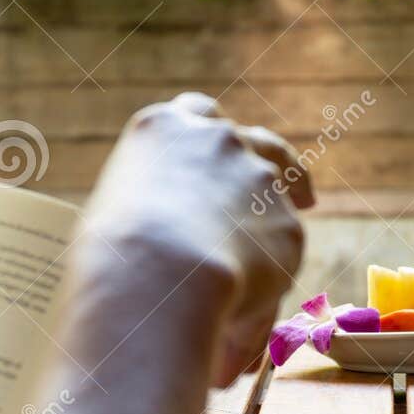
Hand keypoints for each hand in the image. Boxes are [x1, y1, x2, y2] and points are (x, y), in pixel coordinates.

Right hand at [82, 92, 310, 383]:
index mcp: (164, 128)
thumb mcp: (115, 215)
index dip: (214, 134)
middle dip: (278, 161)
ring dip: (280, 221)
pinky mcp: (286, 223)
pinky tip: (250, 302)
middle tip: (300, 192)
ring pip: (279, 196)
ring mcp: (256, 177)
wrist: (157, 276)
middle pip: (257, 140)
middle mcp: (217, 139)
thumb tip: (176, 247)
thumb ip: (154, 209)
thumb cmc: (114, 253)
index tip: (230, 150)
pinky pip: (278, 252)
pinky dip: (269, 272)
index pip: (195, 112)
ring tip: (271, 261)